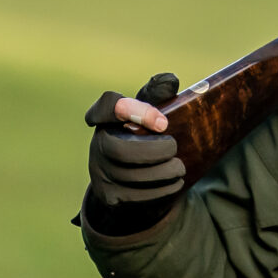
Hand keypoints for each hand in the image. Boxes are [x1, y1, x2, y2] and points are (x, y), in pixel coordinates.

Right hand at [83, 73, 183, 228]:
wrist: (130, 181)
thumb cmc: (142, 137)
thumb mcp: (147, 114)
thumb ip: (156, 95)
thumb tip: (170, 80)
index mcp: (107, 119)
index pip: (107, 107)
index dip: (133, 111)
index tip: (162, 122)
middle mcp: (98, 145)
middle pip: (120, 149)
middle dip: (153, 150)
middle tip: (174, 147)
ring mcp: (100, 173)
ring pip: (130, 176)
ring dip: (163, 172)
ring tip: (180, 167)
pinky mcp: (110, 197)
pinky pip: (136, 196)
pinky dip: (161, 189)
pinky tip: (175, 182)